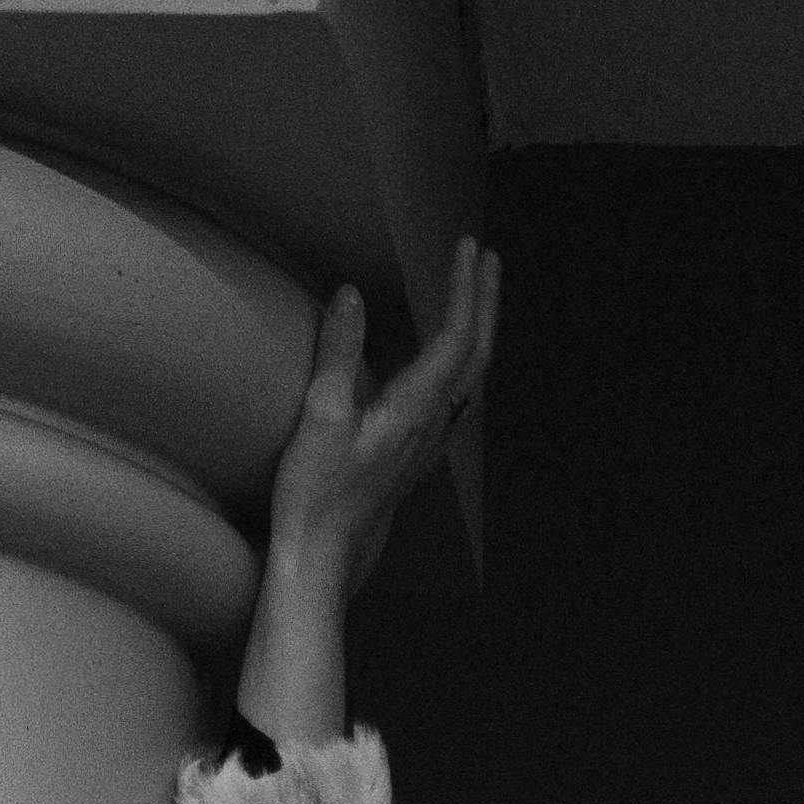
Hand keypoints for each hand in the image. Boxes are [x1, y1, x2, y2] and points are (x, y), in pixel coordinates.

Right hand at [263, 243, 497, 602]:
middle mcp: (431, 427)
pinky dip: (460, 365)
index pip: (455, 339)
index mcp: (414, 411)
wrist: (320, 556)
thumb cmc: (315, 493)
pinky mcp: (413, 456)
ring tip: (475, 297)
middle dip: (484, 303)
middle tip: (488, 258)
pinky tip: (448, 364)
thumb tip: (351, 294)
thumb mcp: (321, 416)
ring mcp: (426, 444)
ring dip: (477, 332)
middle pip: (477, 356)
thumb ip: (339, 352)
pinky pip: (452, 401)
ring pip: (470, 379)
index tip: (466, 246)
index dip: (464, 290)